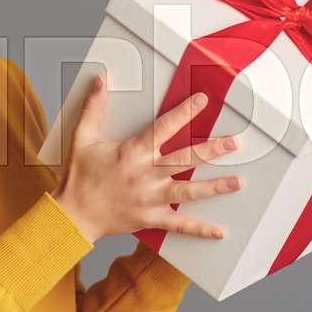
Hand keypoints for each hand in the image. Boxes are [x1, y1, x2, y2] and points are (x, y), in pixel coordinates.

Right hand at [50, 70, 245, 244]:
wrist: (73, 214)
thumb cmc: (79, 176)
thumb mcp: (82, 137)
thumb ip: (94, 108)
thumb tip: (101, 80)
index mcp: (132, 153)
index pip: (163, 127)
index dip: (184, 112)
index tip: (203, 100)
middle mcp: (145, 175)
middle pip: (185, 159)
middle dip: (212, 150)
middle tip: (234, 143)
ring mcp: (150, 198)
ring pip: (189, 192)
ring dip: (215, 187)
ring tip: (238, 181)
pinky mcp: (151, 218)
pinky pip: (179, 225)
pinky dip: (200, 229)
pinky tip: (219, 231)